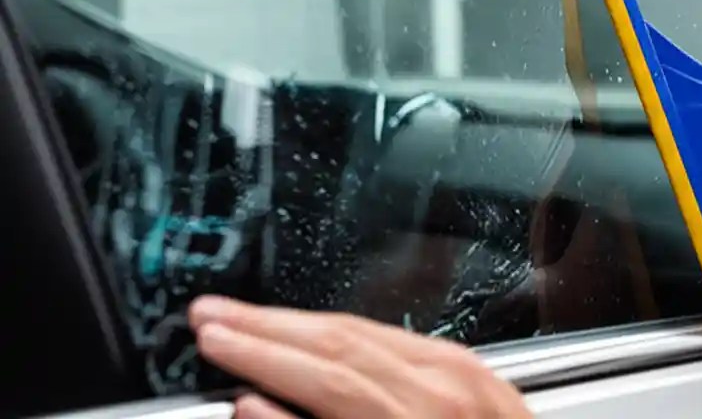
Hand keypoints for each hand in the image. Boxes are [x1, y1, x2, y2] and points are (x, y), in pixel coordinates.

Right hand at [189, 296, 529, 418]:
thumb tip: (254, 405)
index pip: (320, 373)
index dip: (257, 351)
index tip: (211, 337)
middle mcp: (443, 387)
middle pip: (338, 340)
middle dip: (266, 324)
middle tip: (211, 313)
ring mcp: (463, 373)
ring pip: (365, 330)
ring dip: (298, 320)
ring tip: (246, 315)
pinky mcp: (473, 370)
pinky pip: (398, 337)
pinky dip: (348, 330)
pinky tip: (316, 328)